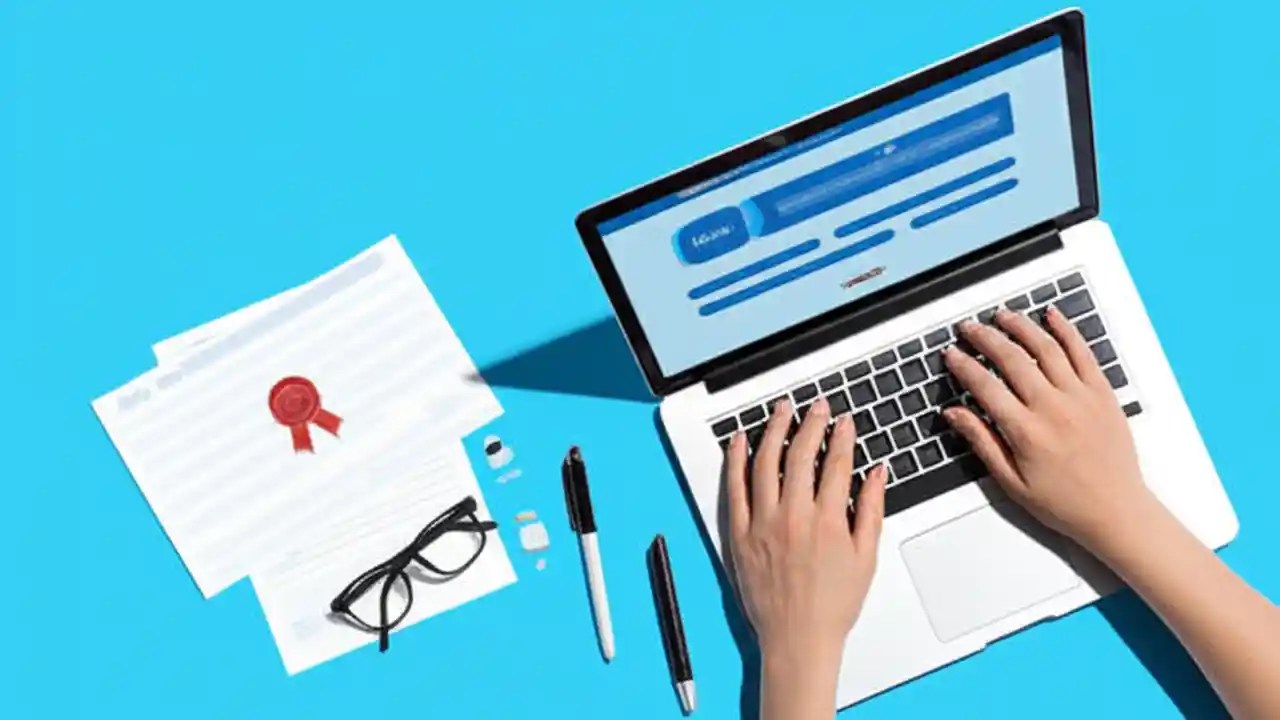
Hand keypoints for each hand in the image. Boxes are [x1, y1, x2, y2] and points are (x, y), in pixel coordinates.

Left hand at [724, 396, 887, 664]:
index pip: (836, 464)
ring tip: (781, 411)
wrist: (797, 638)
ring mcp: (763, 523)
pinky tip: (739, 441)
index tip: (843, 422)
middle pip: (800, 455)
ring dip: (773, 430)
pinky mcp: (740, 534)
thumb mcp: (866, 557)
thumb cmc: (833, 604)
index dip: (842, 437)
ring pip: (765, 463)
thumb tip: (877, 472)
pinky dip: (735, 460)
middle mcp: (793, 516)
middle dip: (810, 424)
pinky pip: (734, 488)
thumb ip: (870, 509)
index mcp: (827, 521)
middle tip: (815, 407)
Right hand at [942, 306, 1152, 551]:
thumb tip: (954, 414)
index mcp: (1026, 432)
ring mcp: (1081, 397)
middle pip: (1011, 359)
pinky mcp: (1102, 393)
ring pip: (1045, 348)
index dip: (963, 366)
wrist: (1116, 511)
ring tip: (1002, 315)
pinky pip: (1083, 352)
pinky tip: (1052, 316)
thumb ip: (981, 442)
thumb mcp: (1011, 482)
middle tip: (969, 328)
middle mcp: (1053, 408)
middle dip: (985, 338)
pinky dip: (1066, 330)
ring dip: (1020, 326)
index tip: (951, 354)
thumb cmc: (1064, 503)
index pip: (984, 386)